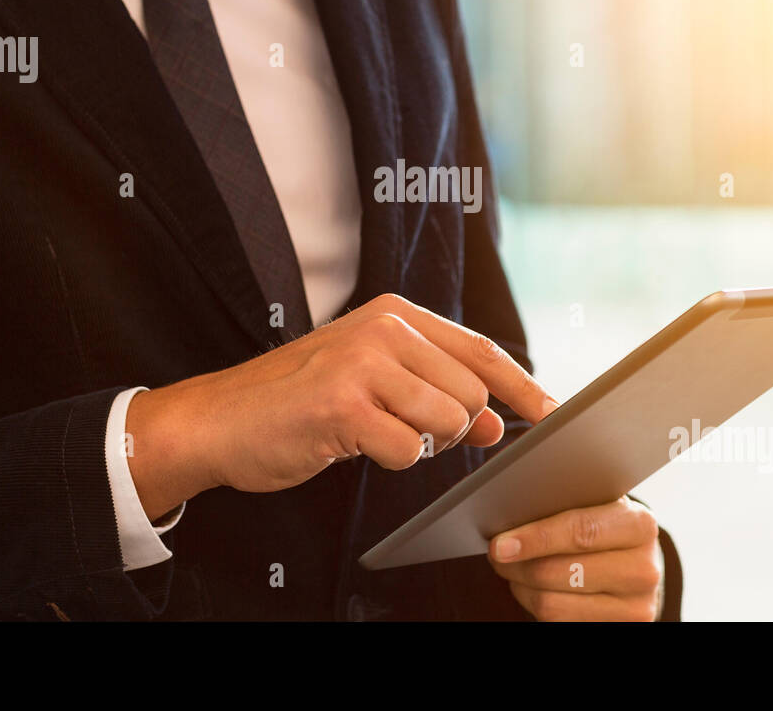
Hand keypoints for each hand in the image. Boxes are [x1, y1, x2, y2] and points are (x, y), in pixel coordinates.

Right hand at [126, 293, 559, 516]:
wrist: (220, 418)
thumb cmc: (298, 400)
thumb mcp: (373, 380)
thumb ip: (436, 390)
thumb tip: (498, 422)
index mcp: (394, 314)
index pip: (480, 349)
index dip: (521, 385)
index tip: (551, 411)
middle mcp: (383, 329)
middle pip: (471, 391)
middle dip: (456, 426)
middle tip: (409, 430)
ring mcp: (363, 364)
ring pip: (447, 421)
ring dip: (422, 443)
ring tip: (377, 432)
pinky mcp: (344, 404)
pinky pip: (408, 450)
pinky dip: (392, 459)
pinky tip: (355, 444)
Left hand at [488, 496, 663, 620]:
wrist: (637, 567)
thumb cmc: (605, 529)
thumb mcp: (599, 507)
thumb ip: (566, 504)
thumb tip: (510, 515)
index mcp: (640, 525)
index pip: (580, 531)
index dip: (535, 538)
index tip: (500, 544)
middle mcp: (644, 568)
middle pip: (560, 571)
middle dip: (518, 564)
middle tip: (497, 553)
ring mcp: (635, 606)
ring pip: (552, 603)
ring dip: (521, 586)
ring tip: (512, 570)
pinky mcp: (622, 628)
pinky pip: (558, 621)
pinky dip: (534, 605)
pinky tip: (531, 588)